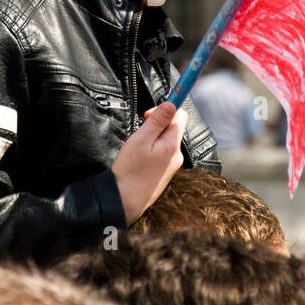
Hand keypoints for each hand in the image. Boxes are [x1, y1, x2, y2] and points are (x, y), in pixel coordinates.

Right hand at [111, 100, 185, 225]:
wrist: (125, 201)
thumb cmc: (130, 171)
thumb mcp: (140, 140)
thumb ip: (157, 121)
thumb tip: (171, 103)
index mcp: (172, 145)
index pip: (180, 115)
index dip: (165, 109)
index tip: (149, 113)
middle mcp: (176, 155)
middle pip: (173, 127)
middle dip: (157, 124)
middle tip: (140, 131)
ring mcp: (172, 165)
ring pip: (166, 139)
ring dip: (153, 136)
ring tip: (138, 147)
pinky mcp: (165, 172)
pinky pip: (162, 152)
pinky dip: (152, 149)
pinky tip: (140, 157)